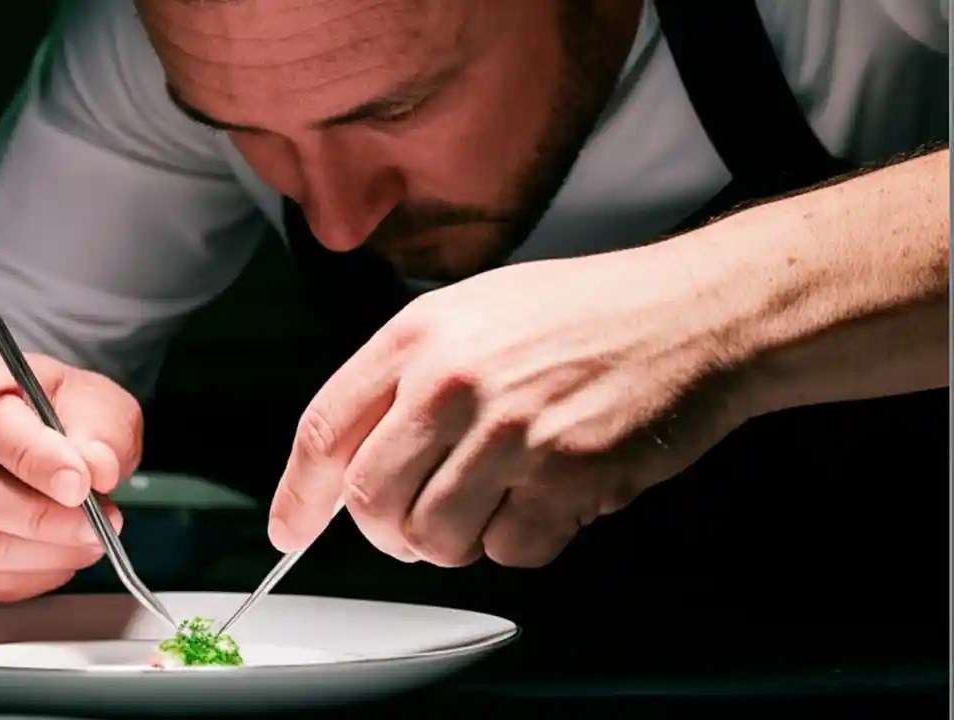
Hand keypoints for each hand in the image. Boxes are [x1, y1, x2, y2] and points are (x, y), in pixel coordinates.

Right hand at [0, 341, 142, 600]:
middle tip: (97, 522)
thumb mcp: (94, 400)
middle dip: (41, 515)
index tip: (79, 483)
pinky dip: (28, 575)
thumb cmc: (55, 409)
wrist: (31, 433)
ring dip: (41, 550)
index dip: (31, 456)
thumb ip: (100, 430)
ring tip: (90, 538)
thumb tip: (98, 468)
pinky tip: (61, 554)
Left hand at [268, 240, 752, 566]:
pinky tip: (549, 496)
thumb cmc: (586, 312)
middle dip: (385, 530)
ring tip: (496, 499)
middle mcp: (453, 381)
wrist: (693, 313)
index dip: (297, 493)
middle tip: (414, 524)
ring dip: (458, 539)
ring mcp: (510, 431)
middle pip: (370, 500)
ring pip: (435, 537)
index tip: (289, 528)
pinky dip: (523, 541)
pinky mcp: (567, 475)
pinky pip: (511, 551)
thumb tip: (354, 456)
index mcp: (418, 335)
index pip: (324, 429)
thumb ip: (407, 377)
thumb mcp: (474, 312)